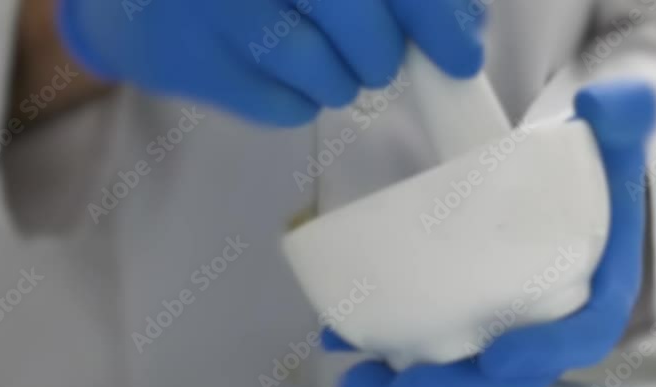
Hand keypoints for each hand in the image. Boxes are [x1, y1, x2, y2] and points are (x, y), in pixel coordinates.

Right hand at [56, 0, 484, 126]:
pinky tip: (266, 66)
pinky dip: (297, 98)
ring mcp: (213, 6)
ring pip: (330, 78)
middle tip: (376, 58)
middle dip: (383, 53)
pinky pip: (289, 108)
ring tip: (305, 50)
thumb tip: (463, 30)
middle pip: (362, 22)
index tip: (462, 51)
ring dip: (339, 78)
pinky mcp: (192, 62)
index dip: (435, 13)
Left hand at [323, 81, 655, 386]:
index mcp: (603, 285)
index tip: (498, 360)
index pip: (584, 332)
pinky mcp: (480, 317)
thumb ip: (626, 113)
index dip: (545, 353)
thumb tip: (602, 104)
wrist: (573, 173)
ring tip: (355, 380)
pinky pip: (441, 348)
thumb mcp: (619, 133)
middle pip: (515, 372)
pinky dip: (392, 351)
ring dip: (411, 383)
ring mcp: (516, 324)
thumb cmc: (597, 161)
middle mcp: (560, 318)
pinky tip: (343, 339)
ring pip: (469, 371)